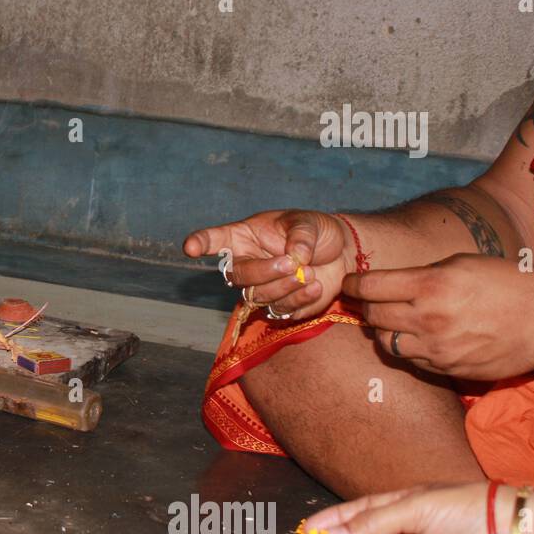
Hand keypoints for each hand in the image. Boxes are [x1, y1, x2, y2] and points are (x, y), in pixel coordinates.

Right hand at [183, 209, 349, 319]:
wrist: (343, 253)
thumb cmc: (318, 231)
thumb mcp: (309, 223)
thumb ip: (300, 237)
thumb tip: (295, 257)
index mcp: (244, 237)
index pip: (215, 240)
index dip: (201, 243)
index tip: (190, 247)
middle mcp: (247, 264)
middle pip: (236, 277)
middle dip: (262, 272)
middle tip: (290, 263)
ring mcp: (262, 287)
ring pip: (258, 297)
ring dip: (283, 287)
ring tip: (308, 274)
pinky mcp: (281, 306)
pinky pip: (280, 311)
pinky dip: (299, 300)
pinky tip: (316, 286)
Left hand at [340, 253, 533, 379]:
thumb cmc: (507, 284)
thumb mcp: (462, 263)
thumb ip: (421, 274)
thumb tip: (389, 282)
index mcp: (431, 286)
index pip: (370, 288)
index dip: (353, 285)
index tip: (349, 283)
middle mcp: (429, 319)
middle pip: (372, 316)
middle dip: (366, 306)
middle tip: (369, 300)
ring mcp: (436, 348)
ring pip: (385, 342)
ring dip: (383, 330)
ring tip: (393, 319)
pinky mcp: (445, 368)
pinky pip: (410, 359)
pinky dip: (406, 347)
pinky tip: (418, 336)